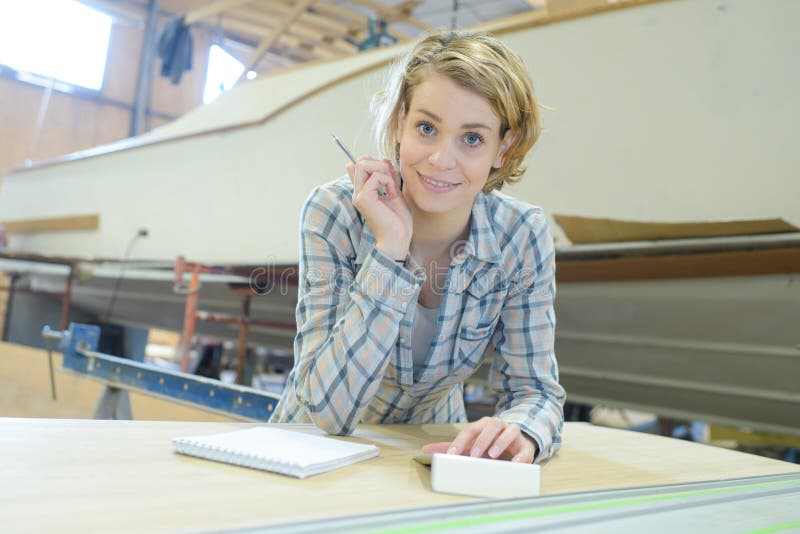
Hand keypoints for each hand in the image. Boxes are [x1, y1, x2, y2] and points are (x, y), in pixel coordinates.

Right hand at [347, 156, 411, 260]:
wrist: (398, 238)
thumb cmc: (398, 220)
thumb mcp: (394, 192)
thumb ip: (388, 177)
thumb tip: (384, 160)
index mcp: (364, 192)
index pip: (357, 166)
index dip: (373, 162)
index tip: (388, 172)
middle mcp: (358, 192)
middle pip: (360, 162)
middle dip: (379, 163)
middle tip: (391, 178)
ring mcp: (359, 195)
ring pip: (363, 164)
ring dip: (382, 169)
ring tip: (391, 185)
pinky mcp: (364, 198)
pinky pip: (375, 176)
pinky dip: (387, 180)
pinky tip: (391, 192)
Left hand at [422, 417, 537, 462]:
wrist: (516, 443)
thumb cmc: (489, 444)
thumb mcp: (470, 444)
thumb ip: (450, 447)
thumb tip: (425, 449)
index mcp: (482, 425)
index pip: (469, 429)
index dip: (460, 441)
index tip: (453, 454)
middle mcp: (498, 425)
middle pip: (489, 427)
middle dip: (481, 441)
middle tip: (473, 455)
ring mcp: (513, 433)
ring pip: (508, 431)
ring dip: (500, 442)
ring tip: (493, 455)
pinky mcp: (526, 446)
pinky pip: (526, 449)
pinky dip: (521, 455)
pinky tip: (516, 462)